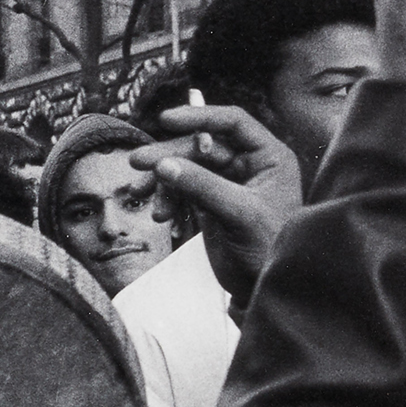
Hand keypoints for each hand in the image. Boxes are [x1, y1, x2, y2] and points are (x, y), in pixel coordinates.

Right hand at [130, 105, 302, 305]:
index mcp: (268, 157)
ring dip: (162, 180)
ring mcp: (226, 182)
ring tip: (141, 193)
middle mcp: (247, 164)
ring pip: (185, 165)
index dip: (199, 117)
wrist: (262, 289)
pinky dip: (166, 197)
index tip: (166, 120)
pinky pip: (180, 187)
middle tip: (137, 163)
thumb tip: (163, 165)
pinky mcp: (209, 201)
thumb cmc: (268, 250)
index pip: (232, 122)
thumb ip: (202, 186)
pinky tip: (160, 215)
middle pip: (199, 145)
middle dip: (168, 154)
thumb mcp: (239, 214)